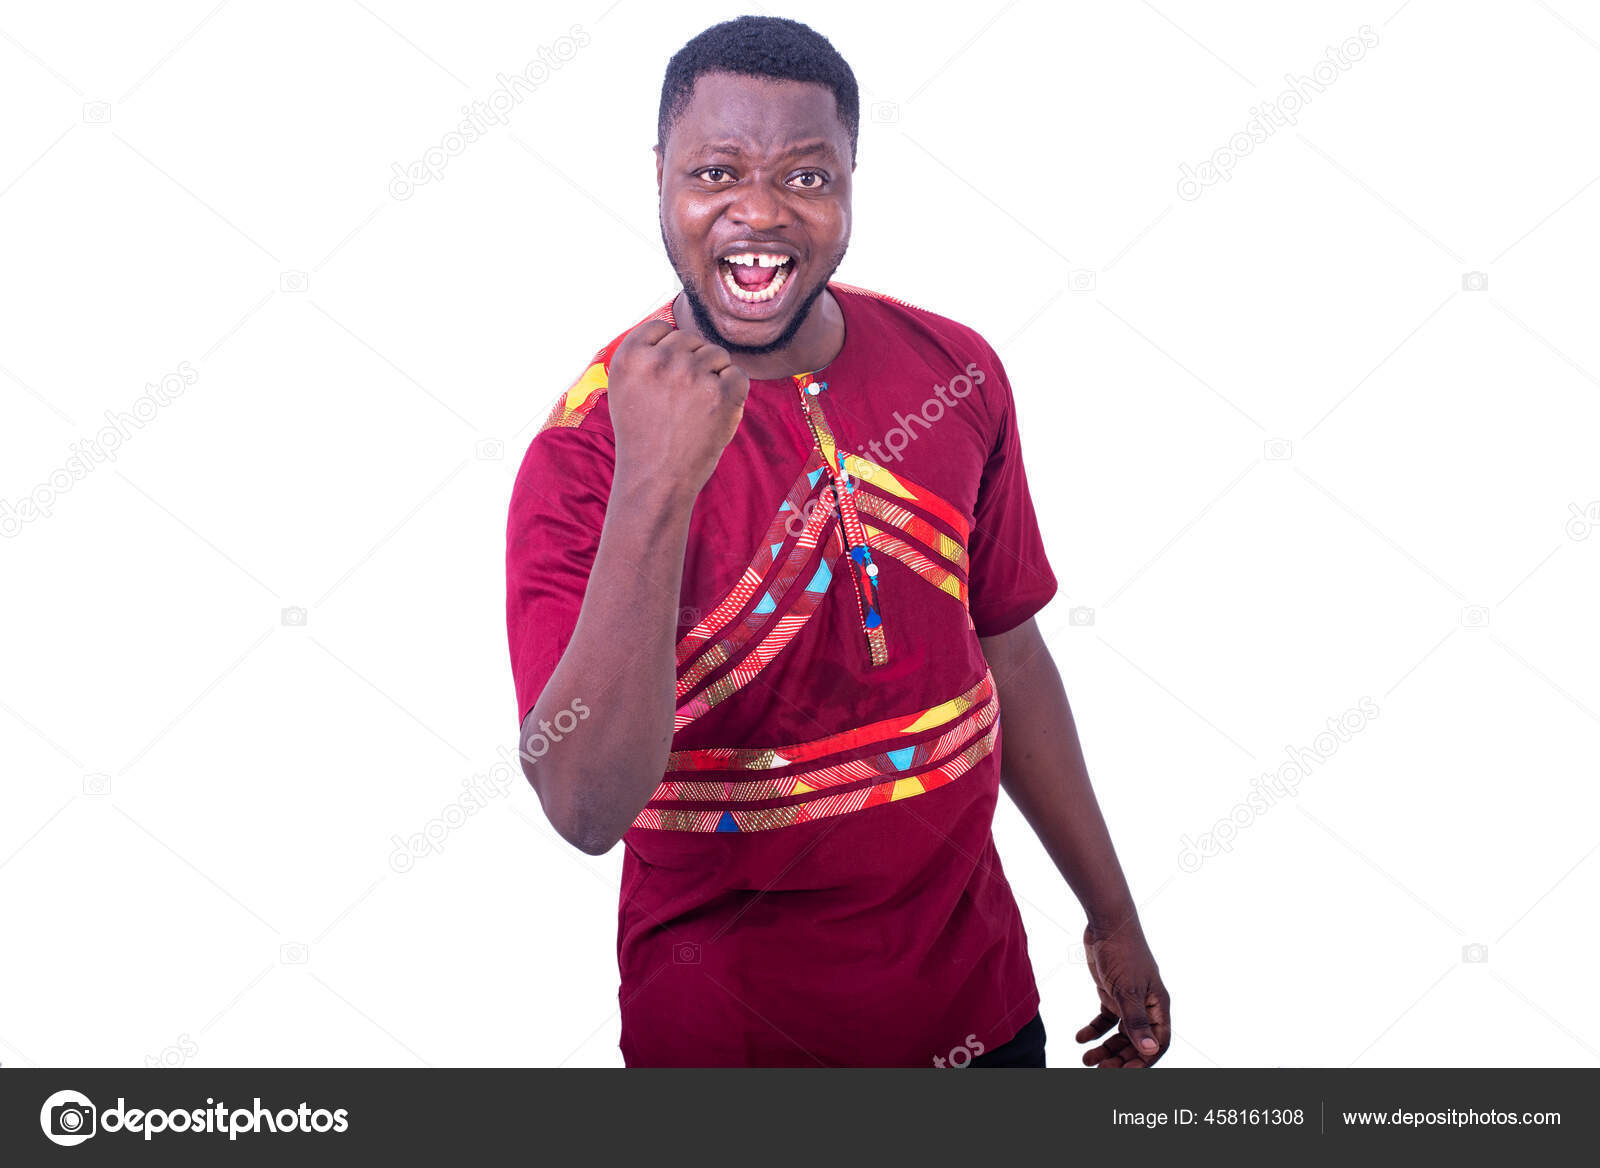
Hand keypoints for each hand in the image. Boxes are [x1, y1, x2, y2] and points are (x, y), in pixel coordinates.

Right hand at [606, 320, 749, 500]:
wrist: (656, 479)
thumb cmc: (643, 435)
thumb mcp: (625, 388)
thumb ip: (644, 355)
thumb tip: (674, 330)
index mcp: (630, 355)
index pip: (661, 328)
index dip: (668, 352)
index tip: (665, 380)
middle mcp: (660, 359)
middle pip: (691, 339)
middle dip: (693, 364)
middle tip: (682, 402)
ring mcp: (692, 374)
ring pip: (717, 354)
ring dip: (713, 378)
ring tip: (695, 410)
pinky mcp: (721, 392)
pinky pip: (738, 375)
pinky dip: (733, 393)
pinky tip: (714, 414)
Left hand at [1076, 923, 1170, 1067]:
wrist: (1107, 921)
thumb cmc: (1123, 951)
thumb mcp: (1127, 990)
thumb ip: (1136, 1021)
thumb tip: (1149, 1051)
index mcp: (1158, 1006)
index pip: (1157, 1043)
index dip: (1143, 1061)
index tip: (1123, 1073)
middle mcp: (1146, 1006)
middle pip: (1136, 1042)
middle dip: (1120, 1058)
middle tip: (1099, 1070)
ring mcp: (1128, 999)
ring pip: (1120, 1033)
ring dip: (1105, 1049)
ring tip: (1086, 1061)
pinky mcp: (1112, 992)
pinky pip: (1105, 1019)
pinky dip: (1094, 1030)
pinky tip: (1080, 1038)